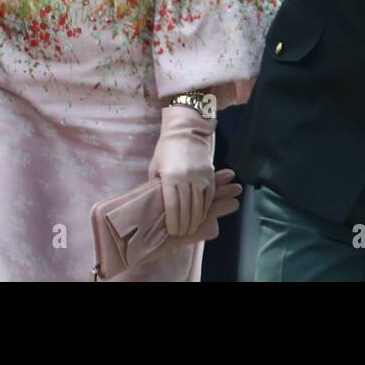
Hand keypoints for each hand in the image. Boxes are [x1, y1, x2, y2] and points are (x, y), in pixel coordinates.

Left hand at [147, 105, 215, 236]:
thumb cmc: (166, 149)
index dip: (173, 222)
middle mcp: (186, 178)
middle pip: (186, 209)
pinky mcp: (209, 174)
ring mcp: (200, 176)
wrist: (185, 131)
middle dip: (184, 225)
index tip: (173, 231)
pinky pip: (209, 196)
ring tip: (191, 228)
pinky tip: (201, 215)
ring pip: (199, 205)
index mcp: (169, 177)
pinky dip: (205, 208)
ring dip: (196, 220)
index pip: (172, 206)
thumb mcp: (155, 166)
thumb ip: (156, 186)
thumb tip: (156, 206)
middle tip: (181, 233)